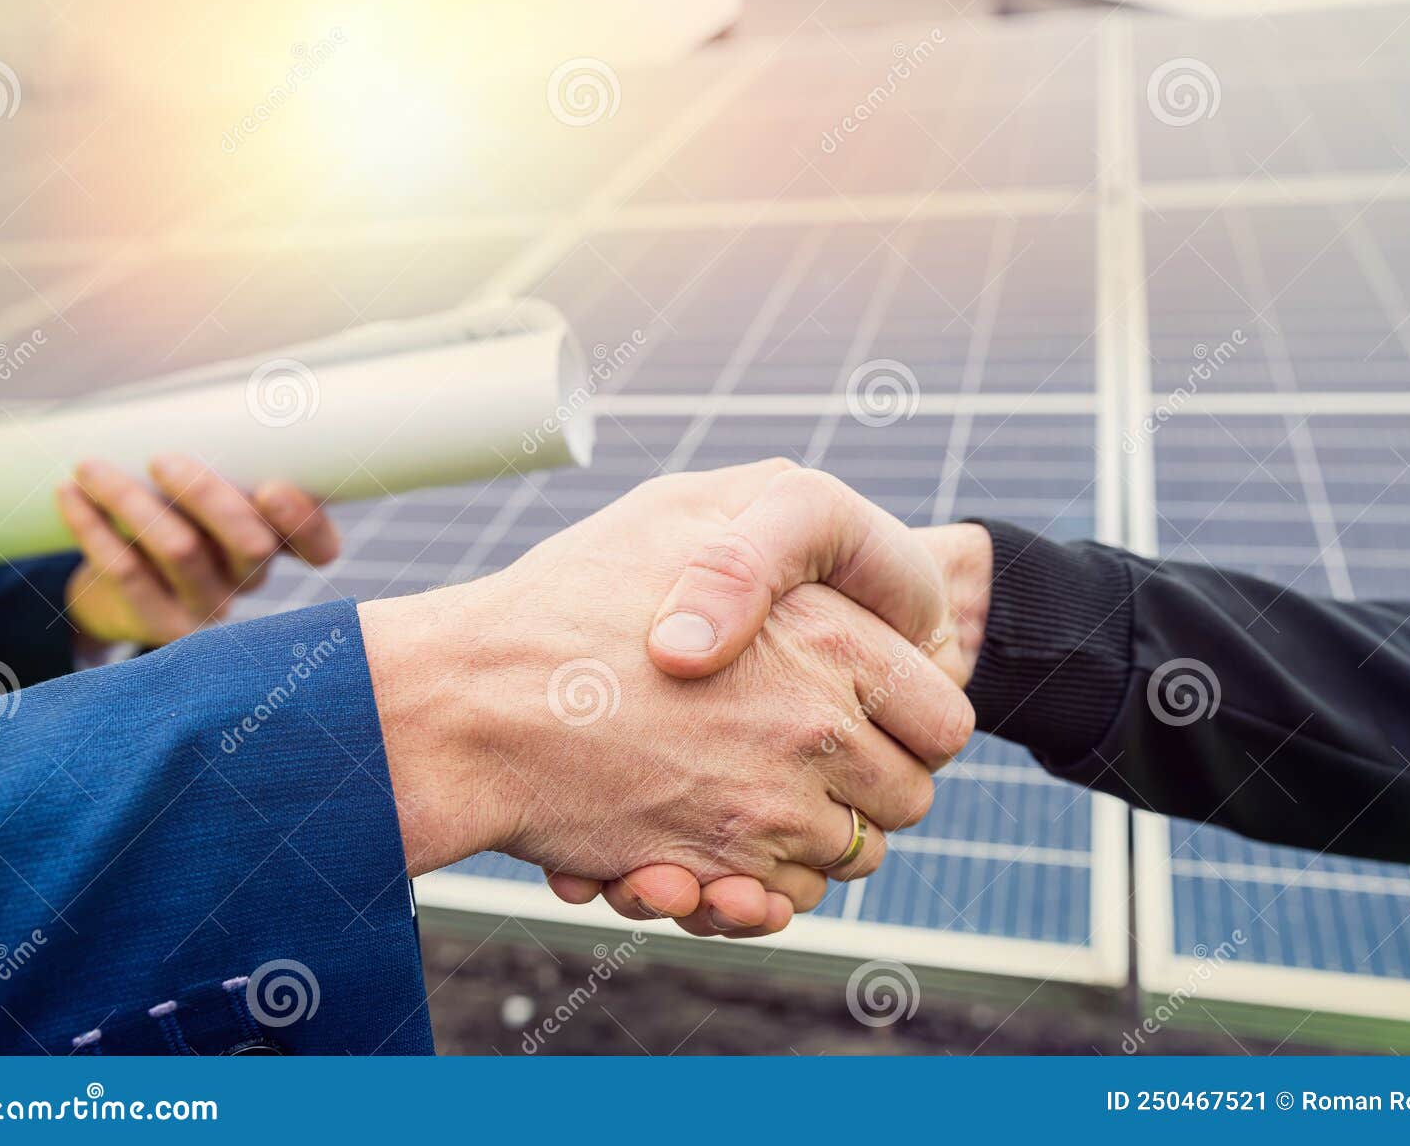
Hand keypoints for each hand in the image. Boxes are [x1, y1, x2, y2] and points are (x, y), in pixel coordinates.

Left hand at [58, 454, 340, 647]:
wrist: (119, 591)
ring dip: (131, 501)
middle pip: (249, 546)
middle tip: (163, 461)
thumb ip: (222, 451)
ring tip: (90, 467)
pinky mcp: (159, 626)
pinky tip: (71, 494)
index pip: (319, 546)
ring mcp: (209, 608)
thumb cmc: (172, 515)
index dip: (304, 522)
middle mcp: (250, 579)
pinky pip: (125, 572)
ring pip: (180, 552)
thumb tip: (219, 384)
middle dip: (208, 498)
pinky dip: (92, 528)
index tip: (272, 486)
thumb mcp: (204, 486)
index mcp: (276, 543)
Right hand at [551, 518, 994, 936]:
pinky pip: (786, 901)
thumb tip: (849, 564)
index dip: (913, 722)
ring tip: (755, 793)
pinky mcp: (719, 869)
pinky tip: (719, 841)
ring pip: (853, 856)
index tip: (876, 718)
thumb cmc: (572, 597)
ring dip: (817, 839)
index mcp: (830, 636)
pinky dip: (764, 887)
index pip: (941, 718)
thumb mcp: (690, 507)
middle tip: (815, 759)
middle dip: (872, 786)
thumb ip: (782, 526)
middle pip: (908, 797)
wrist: (469, 699)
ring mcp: (771, 807)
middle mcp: (817, 726)